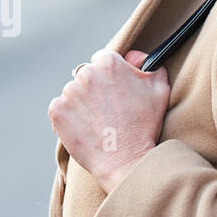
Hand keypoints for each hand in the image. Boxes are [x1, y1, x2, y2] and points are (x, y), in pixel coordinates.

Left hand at [49, 49, 169, 192]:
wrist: (126, 160)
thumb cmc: (145, 126)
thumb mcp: (159, 89)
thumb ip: (149, 64)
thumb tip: (132, 56)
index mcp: (109, 63)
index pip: (104, 60)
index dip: (111, 77)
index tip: (116, 92)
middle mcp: (86, 73)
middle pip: (87, 75)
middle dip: (96, 88)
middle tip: (109, 110)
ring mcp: (69, 92)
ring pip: (73, 92)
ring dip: (82, 103)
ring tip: (99, 123)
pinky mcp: (57, 110)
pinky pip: (61, 108)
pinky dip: (70, 117)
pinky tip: (86, 128)